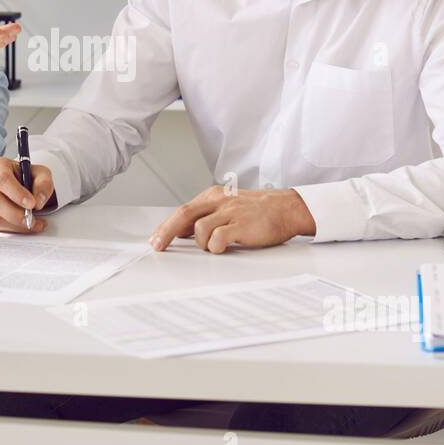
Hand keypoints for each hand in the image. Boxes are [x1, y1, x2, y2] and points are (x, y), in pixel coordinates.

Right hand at [0, 156, 54, 233]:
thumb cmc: (26, 177)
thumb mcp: (40, 173)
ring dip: (16, 224)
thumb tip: (38, 201)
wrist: (18, 185)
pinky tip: (24, 226)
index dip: (17, 193)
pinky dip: (12, 229)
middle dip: (15, 214)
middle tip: (31, 218)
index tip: (31, 203)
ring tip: (33, 223)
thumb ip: (43, 183)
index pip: (3, 179)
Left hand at [149, 186, 315, 253]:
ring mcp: (230, 212)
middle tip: (158, 246)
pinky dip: (215, 247)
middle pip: (184, 215)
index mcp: (213, 196)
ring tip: (214, 246)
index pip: (183, 210)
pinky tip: (222, 248)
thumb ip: (207, 217)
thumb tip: (184, 232)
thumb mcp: (228, 207)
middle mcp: (219, 201)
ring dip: (202, 243)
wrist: (287, 208)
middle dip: (166, 232)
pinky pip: (218, 238)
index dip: (167, 226)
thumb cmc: (258, 211)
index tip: (156, 238)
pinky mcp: (241, 225)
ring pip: (200, 229)